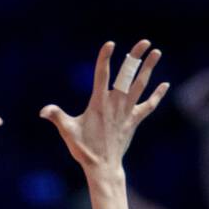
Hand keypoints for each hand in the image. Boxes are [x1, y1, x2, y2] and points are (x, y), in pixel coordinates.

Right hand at [40, 40, 168, 173]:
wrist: (103, 166)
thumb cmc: (84, 149)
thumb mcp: (67, 131)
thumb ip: (56, 117)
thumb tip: (43, 110)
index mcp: (98, 103)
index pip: (102, 75)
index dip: (105, 59)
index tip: (110, 44)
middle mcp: (115, 104)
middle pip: (128, 75)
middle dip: (136, 57)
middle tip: (144, 42)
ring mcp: (127, 112)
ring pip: (140, 85)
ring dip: (148, 68)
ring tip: (157, 53)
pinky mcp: (134, 121)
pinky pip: (148, 106)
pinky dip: (157, 95)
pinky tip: (165, 85)